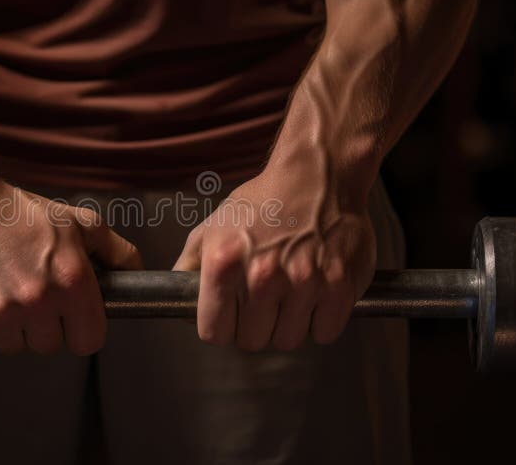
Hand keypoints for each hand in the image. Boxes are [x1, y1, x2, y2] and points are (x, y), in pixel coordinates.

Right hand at [0, 178, 141, 354]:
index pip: (88, 341)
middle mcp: (36, 301)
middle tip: (28, 293)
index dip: (80, 329)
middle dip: (42, 325)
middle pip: (48, 346)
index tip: (68, 316)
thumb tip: (139, 275)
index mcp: (71, 281)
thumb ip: (116, 251)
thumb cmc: (19, 212)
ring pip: (12, 346)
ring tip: (0, 288)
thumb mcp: (78, 222)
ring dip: (8, 327)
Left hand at [174, 165, 375, 350]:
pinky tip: (316, 292)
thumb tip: (175, 297)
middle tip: (265, 301)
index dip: (222, 326)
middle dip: (256, 326)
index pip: (214, 332)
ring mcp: (303, 282)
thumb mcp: (213, 226)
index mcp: (224, 263)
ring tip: (291, 292)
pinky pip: (325, 332)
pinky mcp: (340, 285)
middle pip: (252, 342)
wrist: (317, 174)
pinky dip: (322, 320)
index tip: (231, 317)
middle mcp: (262, 276)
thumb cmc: (264, 200)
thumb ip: (188, 265)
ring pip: (289, 340)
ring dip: (289, 324)